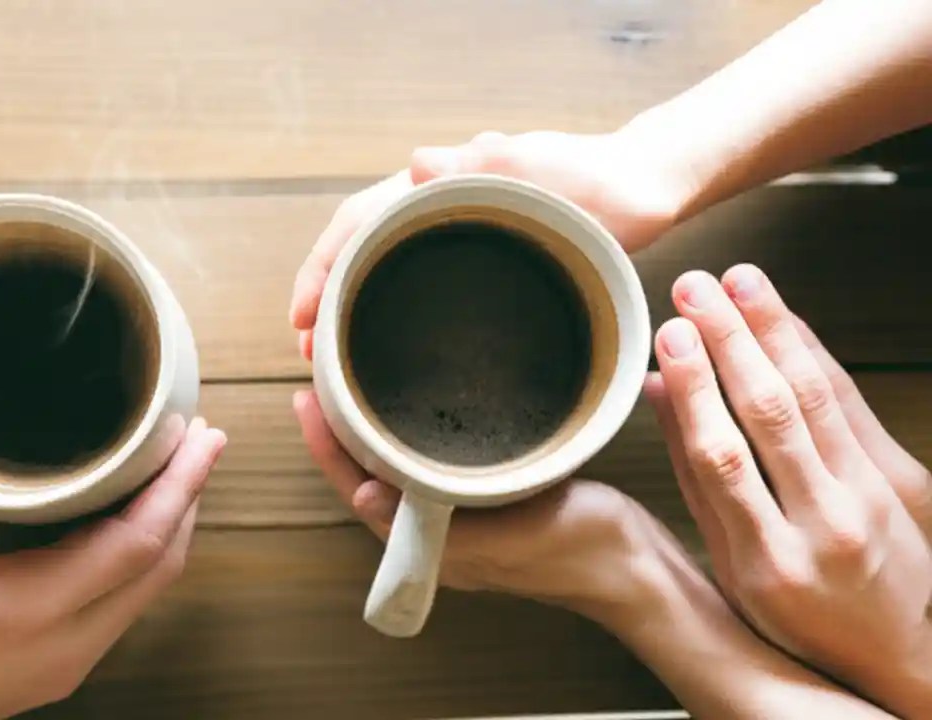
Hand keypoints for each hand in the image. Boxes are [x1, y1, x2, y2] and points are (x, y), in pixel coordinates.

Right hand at [0, 378, 225, 719]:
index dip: (177, 485)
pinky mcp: (47, 672)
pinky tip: (132, 523)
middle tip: (199, 435)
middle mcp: (55, 645)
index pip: (135, 544)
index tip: (197, 435)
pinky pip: (121, 611)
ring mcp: (58, 666)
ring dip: (169, 529)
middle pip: (159, 567)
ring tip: (177, 468)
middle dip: (187, 496)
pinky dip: (140, 562)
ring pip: (146, 593)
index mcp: (18, 609)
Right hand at [289, 129, 693, 359]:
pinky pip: (414, 274)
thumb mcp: (554, 175)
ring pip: (381, 258)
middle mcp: (440, 201)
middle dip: (324, 291)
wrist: (647, 185)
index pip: (361, 218)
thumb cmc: (607, 182)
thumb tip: (416, 164)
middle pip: (359, 241)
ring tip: (329, 352)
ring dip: (348, 299)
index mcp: (446, 182)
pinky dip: (385, 302)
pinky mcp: (474, 252)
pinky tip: (381, 332)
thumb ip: (491, 166)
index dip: (324, 266)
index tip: (303, 313)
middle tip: (307, 347)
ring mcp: (456, 226)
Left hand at [292, 390, 676, 621]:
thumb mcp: (511, 532)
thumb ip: (443, 523)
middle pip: (370, 476)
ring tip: (355, 382)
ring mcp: (464, 517)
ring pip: (400, 468)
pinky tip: (420, 404)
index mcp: (431, 547)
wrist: (639, 567)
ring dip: (374, 430)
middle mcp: (438, 533)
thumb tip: (365, 498)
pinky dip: (416, 433)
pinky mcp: (492, 499)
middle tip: (321, 377)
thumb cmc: (581, 550)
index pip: (357, 491)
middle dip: (342, 432)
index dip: (326, 448)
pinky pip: (436, 463)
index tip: (305, 399)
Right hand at [648, 264, 931, 714]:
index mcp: (766, 559)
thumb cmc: (802, 618)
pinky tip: (787, 319)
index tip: (670, 338)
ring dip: (775, 330)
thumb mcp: (732, 569)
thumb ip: (696, 482)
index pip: (722, 457)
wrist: (900, 655)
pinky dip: (816, 352)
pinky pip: (850, 401)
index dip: (696, 389)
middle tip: (696, 288)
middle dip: (730, 340)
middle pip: (772, 414)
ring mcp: (866, 499)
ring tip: (739, 281)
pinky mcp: (896, 477)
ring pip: (816, 397)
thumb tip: (660, 398)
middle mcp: (821, 525)